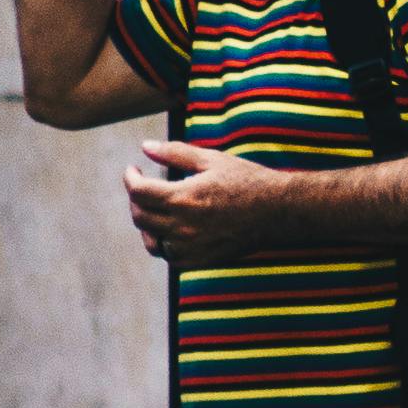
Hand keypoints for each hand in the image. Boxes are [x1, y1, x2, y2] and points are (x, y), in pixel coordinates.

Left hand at [120, 139, 280, 258]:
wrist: (277, 212)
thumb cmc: (246, 180)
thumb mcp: (211, 160)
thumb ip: (175, 153)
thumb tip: (146, 147)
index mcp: (183, 198)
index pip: (138, 192)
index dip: (130, 179)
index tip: (133, 170)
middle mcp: (182, 226)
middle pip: (140, 216)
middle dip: (136, 199)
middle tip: (143, 187)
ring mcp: (190, 247)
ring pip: (150, 240)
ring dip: (146, 224)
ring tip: (154, 209)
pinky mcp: (199, 260)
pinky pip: (169, 256)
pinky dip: (164, 243)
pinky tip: (172, 229)